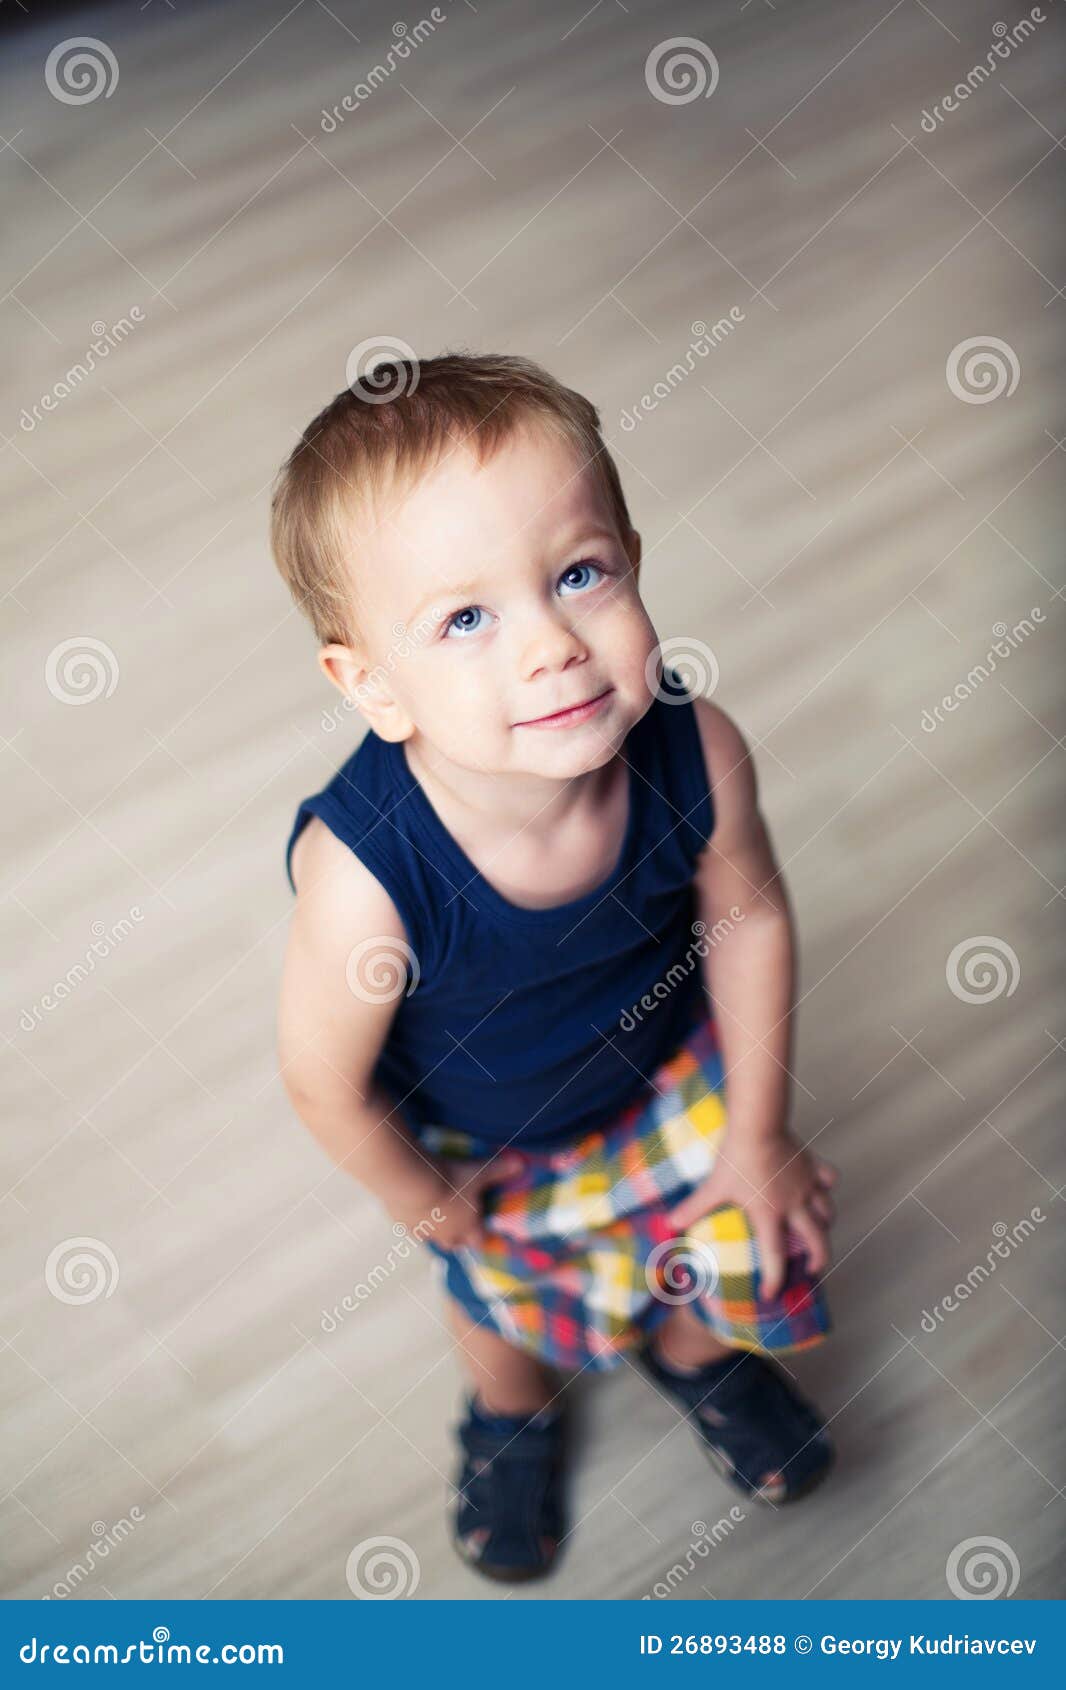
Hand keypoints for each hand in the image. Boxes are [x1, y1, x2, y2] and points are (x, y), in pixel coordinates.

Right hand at [386, 1150, 523, 1250]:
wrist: (412, 1183)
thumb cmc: (451, 1179)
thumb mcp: (478, 1171)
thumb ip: (499, 1170)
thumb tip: (522, 1165)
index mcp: (467, 1226)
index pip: (478, 1241)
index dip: (482, 1235)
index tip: (483, 1228)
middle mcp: (446, 1234)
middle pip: (454, 1244)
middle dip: (459, 1237)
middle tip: (460, 1222)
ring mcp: (424, 1231)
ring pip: (431, 1239)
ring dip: (435, 1230)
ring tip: (436, 1214)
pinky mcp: (403, 1224)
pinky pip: (411, 1228)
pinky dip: (415, 1221)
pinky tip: (414, 1208)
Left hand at [668, 1131, 837, 1298]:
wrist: (758, 1125)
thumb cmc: (735, 1157)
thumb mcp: (714, 1186)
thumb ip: (694, 1207)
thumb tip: (670, 1224)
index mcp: (770, 1214)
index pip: (775, 1255)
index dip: (775, 1279)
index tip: (771, 1295)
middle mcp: (794, 1205)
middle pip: (817, 1240)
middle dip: (818, 1259)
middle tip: (812, 1269)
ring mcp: (807, 1185)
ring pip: (827, 1212)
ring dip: (825, 1225)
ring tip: (819, 1231)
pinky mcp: (812, 1165)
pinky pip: (829, 1179)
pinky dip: (828, 1186)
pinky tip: (823, 1187)